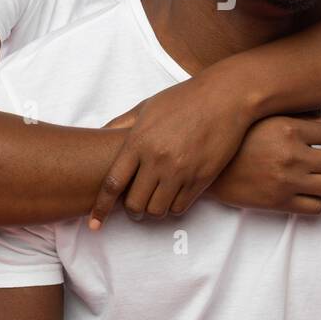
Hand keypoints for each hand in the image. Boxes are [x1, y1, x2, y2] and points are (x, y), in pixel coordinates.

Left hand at [89, 73, 253, 227]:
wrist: (225, 97)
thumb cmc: (184, 99)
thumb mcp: (147, 106)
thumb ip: (121, 124)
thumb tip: (98, 136)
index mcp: (138, 141)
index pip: (112, 184)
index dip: (101, 208)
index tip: (95, 223)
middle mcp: (157, 159)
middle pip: (134, 204)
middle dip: (132, 210)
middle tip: (135, 205)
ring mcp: (180, 170)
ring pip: (157, 210)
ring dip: (153, 210)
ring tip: (156, 199)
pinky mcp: (201, 178)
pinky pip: (180, 207)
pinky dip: (174, 206)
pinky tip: (174, 195)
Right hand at [208, 114, 320, 215]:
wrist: (208, 168)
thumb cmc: (236, 140)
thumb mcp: (265, 119)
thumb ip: (297, 117)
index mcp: (290, 129)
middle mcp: (293, 155)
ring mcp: (288, 181)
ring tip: (319, 177)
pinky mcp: (280, 202)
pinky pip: (317, 207)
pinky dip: (315, 200)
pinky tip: (305, 192)